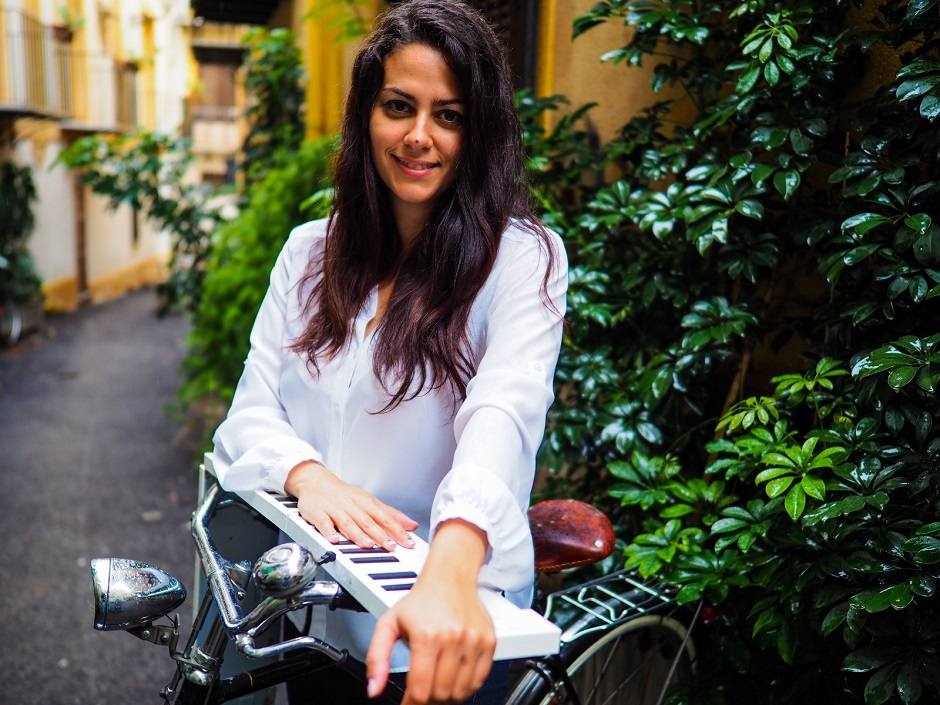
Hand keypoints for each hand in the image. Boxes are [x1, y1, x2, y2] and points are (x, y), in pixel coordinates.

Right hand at [285, 461, 417, 549]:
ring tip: (368, 544)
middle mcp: (352, 506)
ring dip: (358, 534)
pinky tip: (333, 540)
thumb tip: (411, 525)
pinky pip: (323, 522)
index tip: (408, 541)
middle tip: (391, 546)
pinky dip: (328, 531)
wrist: (316, 482)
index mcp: (366, 503)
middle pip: (368, 521)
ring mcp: (335, 509)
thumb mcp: (369, 501)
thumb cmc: (344, 495)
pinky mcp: (318, 513)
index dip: (397, 530)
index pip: (385, 517)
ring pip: (348, 522)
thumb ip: (389, 514)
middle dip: (381, 534)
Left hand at [366, 520, 494, 704]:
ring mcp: (473, 640)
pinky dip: (466, 686)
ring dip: (448, 694)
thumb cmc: (420, 602)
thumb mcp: (388, 624)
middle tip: (422, 689)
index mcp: (427, 635)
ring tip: (438, 682)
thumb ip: (377, 657)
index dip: (411, 702)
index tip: (408, 702)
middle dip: (428, 698)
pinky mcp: (488, 642)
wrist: (449, 578)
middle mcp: (453, 638)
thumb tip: (373, 688)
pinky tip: (455, 677)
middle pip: (441, 693)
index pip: (420, 690)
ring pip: (461, 691)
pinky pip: (479, 680)